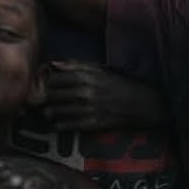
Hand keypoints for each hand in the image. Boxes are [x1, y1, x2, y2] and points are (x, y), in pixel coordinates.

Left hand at [43, 61, 165, 131]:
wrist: (143, 104)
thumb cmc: (120, 83)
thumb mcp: (100, 68)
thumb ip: (76, 65)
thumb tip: (54, 63)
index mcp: (87, 77)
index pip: (55, 79)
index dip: (48, 81)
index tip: (47, 83)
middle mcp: (86, 93)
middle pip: (53, 95)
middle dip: (47, 96)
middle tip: (45, 98)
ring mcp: (89, 109)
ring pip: (58, 111)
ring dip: (50, 111)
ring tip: (49, 110)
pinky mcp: (94, 124)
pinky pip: (69, 125)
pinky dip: (60, 124)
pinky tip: (58, 122)